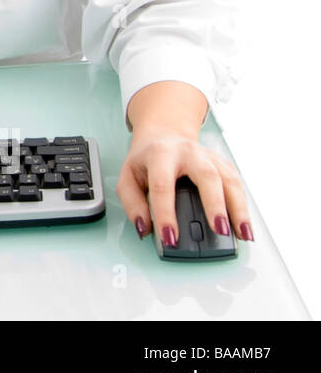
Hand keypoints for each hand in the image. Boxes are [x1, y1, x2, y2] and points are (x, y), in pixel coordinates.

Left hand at [116, 127, 254, 244]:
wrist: (163, 135)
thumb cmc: (146, 160)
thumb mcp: (128, 178)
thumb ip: (132, 204)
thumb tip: (145, 228)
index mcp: (160, 154)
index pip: (163, 185)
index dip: (166, 214)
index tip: (170, 238)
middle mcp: (188, 152)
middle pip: (207, 176)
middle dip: (214, 205)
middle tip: (219, 230)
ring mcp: (209, 156)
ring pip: (229, 180)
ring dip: (238, 209)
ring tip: (242, 234)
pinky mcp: (223, 164)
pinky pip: (237, 184)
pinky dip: (243, 206)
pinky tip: (244, 226)